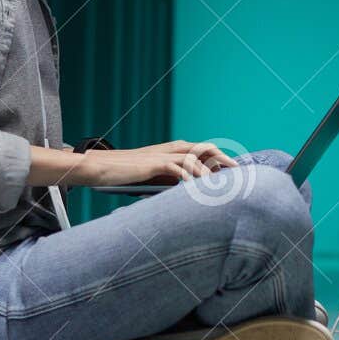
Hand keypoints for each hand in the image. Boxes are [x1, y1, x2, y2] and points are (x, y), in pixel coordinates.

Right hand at [83, 139, 237, 186]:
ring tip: (221, 183)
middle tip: (238, 171)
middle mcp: (169, 149)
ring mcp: (162, 154)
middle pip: (203, 148)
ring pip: (193, 158)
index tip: (232, 168)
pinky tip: (197, 187)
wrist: (101, 167)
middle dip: (222, 159)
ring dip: (208, 171)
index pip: (201, 149)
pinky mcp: (153, 163)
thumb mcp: (153, 176)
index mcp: (170, 150)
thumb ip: (170, 179)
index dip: (218, 157)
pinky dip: (188, 177)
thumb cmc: (126, 174)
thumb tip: (189, 190)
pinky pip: (176, 167)